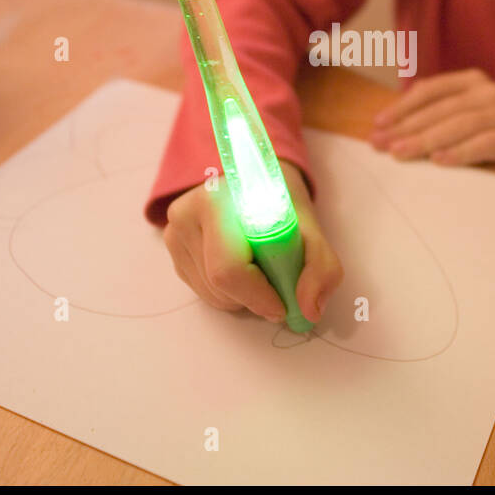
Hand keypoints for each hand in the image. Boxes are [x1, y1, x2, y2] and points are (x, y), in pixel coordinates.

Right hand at [161, 159, 342, 323]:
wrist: (257, 183)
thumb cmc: (281, 205)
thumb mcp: (312, 231)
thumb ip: (321, 269)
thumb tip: (309, 310)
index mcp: (216, 201)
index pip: (228, 268)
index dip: (258, 295)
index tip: (283, 304)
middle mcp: (186, 215)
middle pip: (218, 286)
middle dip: (254, 298)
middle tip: (278, 284)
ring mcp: (173, 233)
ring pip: (210, 295)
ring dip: (242, 298)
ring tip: (260, 269)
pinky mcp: (173, 251)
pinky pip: (202, 292)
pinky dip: (229, 293)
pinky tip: (242, 269)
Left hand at [369, 68, 494, 167]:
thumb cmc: (490, 129)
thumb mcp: (464, 114)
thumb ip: (434, 113)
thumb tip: (387, 126)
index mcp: (470, 80)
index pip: (430, 91)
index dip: (402, 107)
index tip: (377, 125)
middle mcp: (489, 91)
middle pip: (441, 110)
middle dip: (407, 128)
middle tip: (382, 146)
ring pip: (461, 124)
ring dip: (427, 140)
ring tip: (402, 154)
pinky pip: (487, 143)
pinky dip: (461, 152)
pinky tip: (440, 161)